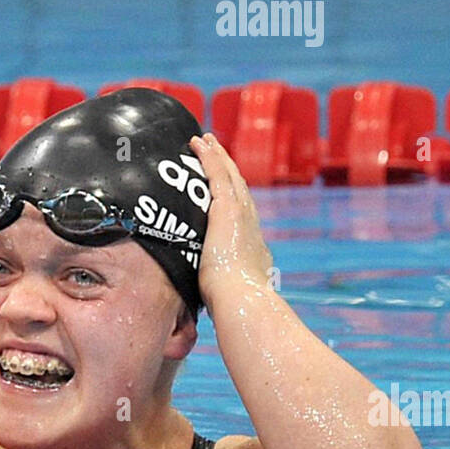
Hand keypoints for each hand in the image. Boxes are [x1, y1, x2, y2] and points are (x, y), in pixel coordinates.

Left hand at [189, 133, 273, 313]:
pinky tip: (198, 143)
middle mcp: (250, 225)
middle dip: (227, 169)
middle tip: (216, 151)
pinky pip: (216, 175)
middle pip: (238, 189)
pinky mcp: (227, 209)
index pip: (241, 215)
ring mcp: (241, 215)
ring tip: (205, 141)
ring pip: (228, 176)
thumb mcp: (228, 296)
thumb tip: (209, 306)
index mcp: (251, 246)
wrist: (242, 300)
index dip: (233, 197)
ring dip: (217, 156)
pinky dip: (209, 157)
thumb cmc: (234, 307)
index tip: (225, 189)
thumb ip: (220, 292)